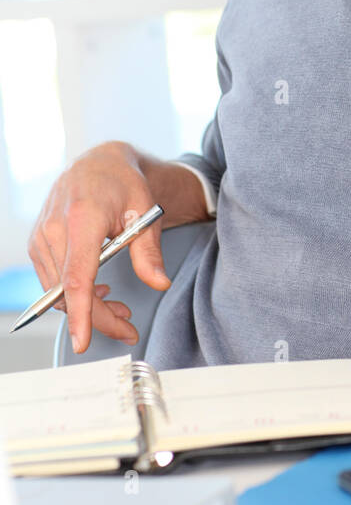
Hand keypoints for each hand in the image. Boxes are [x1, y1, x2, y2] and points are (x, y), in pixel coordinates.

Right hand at [27, 141, 169, 353]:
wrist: (98, 163)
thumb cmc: (124, 184)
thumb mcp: (146, 212)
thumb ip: (150, 251)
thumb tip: (160, 283)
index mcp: (82, 218)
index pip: (77, 276)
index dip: (80, 313)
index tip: (83, 341)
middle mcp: (54, 227)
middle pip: (70, 291)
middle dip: (99, 317)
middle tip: (129, 329)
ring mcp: (41, 236)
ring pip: (59, 292)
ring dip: (88, 308)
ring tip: (120, 308)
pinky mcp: (37, 243)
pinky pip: (52, 281)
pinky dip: (74, 294)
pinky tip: (99, 292)